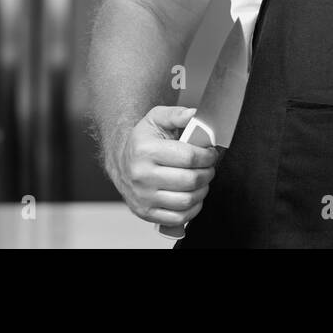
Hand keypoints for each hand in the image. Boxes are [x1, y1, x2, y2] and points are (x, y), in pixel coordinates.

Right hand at [109, 105, 218, 226]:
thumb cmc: (143, 140)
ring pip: (186, 200)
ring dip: (202, 190)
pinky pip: (178, 218)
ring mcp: (143, 197)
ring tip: (202, 180)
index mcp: (146, 151)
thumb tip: (195, 115)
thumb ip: (177, 114)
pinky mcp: (145, 212)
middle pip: (190, 180)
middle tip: (209, 167)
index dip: (208, 156)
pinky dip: (192, 209)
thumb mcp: (156, 118)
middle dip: (208, 172)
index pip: (189, 157)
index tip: (211, 153)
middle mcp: (142, 176)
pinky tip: (193, 196)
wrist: (121, 160)